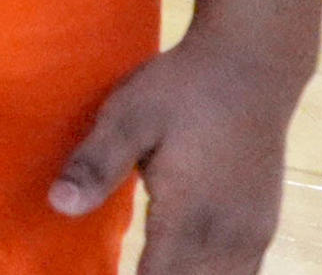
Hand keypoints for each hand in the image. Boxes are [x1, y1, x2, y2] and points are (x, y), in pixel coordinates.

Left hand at [54, 35, 304, 268]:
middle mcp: (227, 236)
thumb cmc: (184, 89)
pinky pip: (243, 273)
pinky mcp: (263, 224)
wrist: (253, 67)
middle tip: (117, 270)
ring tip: (148, 266)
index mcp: (188, 216)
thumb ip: (96, 163)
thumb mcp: (128, 116)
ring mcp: (252, 233)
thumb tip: (58, 204)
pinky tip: (187, 270)